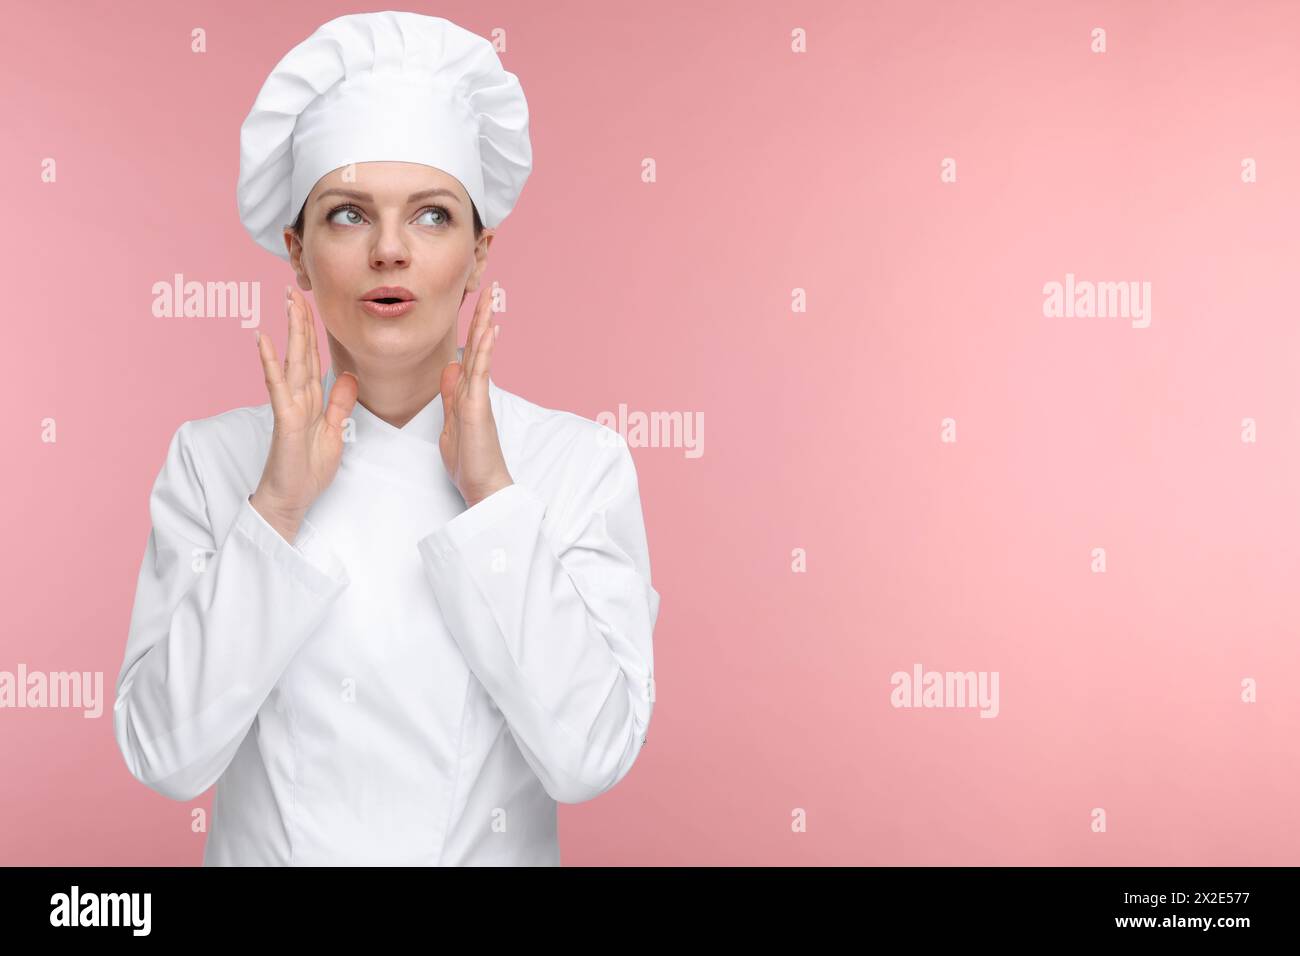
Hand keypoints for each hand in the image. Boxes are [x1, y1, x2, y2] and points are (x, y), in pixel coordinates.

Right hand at [250, 285, 358, 542]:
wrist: (292, 498)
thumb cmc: (308, 469)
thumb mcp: (334, 431)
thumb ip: (339, 403)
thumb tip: (350, 378)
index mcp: (312, 397)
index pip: (314, 356)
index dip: (313, 330)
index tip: (310, 303)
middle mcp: (299, 396)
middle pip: (302, 350)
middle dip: (300, 319)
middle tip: (294, 288)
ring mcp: (290, 405)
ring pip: (292, 360)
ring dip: (290, 329)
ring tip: (286, 301)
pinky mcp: (285, 419)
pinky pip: (278, 386)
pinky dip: (271, 363)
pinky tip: (264, 340)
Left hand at [439, 286, 512, 507]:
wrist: (482, 487)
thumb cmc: (469, 462)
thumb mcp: (450, 424)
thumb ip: (450, 397)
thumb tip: (450, 369)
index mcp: (467, 394)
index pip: (469, 354)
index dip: (472, 329)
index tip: (476, 307)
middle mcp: (475, 391)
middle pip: (479, 346)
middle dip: (482, 317)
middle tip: (490, 290)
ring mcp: (478, 397)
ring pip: (481, 352)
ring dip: (485, 323)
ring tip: (492, 297)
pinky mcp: (479, 406)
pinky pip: (481, 372)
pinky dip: (484, 349)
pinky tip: (490, 330)